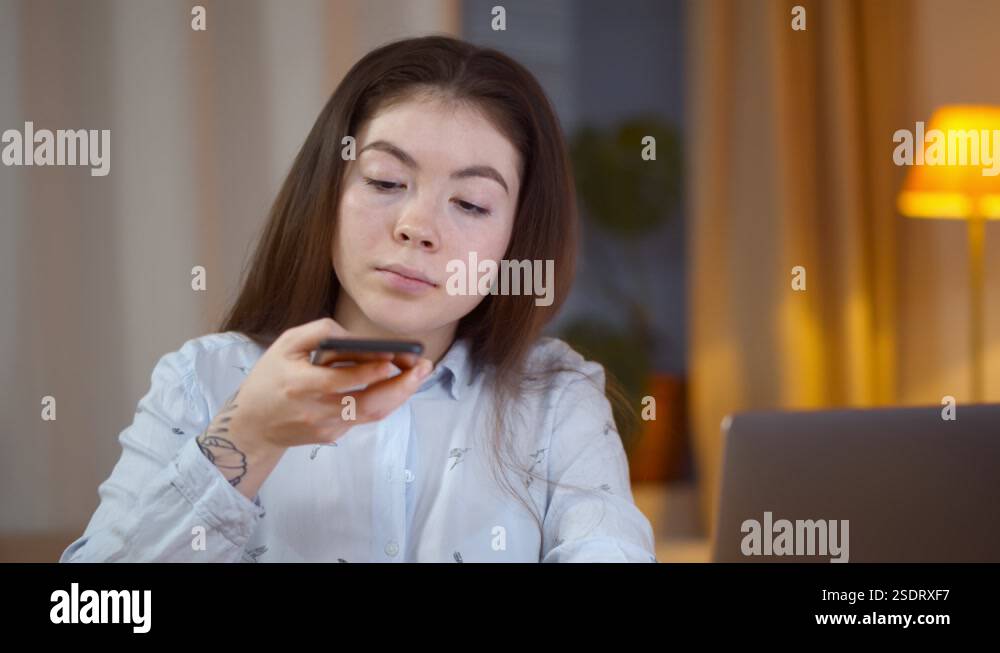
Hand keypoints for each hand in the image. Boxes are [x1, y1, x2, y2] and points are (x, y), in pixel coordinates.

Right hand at [224, 317, 433, 452]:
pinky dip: (384, 401)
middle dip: (399, 386)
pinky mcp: (334, 436)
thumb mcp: (285, 345)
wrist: (253, 425)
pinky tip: (399, 385)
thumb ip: (320, 333)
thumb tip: (355, 336)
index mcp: (300, 385)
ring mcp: (327, 427)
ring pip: (372, 414)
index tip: (392, 359)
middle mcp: (315, 410)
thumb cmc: (270, 378)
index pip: (339, 381)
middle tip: (423, 367)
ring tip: (418, 373)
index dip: (367, 372)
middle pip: (365, 404)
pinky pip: (365, 417)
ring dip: (399, 394)